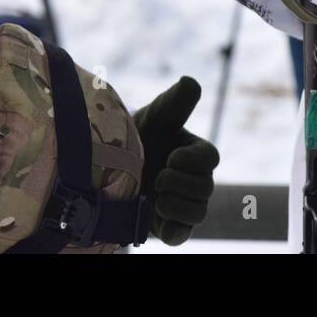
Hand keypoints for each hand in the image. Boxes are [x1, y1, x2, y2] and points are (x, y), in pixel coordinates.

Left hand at [132, 76, 218, 245]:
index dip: (193, 160)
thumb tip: (191, 81)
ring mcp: (183, 204)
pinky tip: (157, 217)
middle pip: (205, 188)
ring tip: (155, 197)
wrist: (107, 165)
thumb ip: (173, 103)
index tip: (171, 157)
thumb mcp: (152, 118)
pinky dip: (173, 230)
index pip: (209, 157)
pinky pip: (181, 235)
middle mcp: (194, 179)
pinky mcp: (168, 226)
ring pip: (197, 212)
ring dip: (177, 205)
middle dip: (180, 183)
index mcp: (193, 151)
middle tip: (157, 177)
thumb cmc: (136, 135)